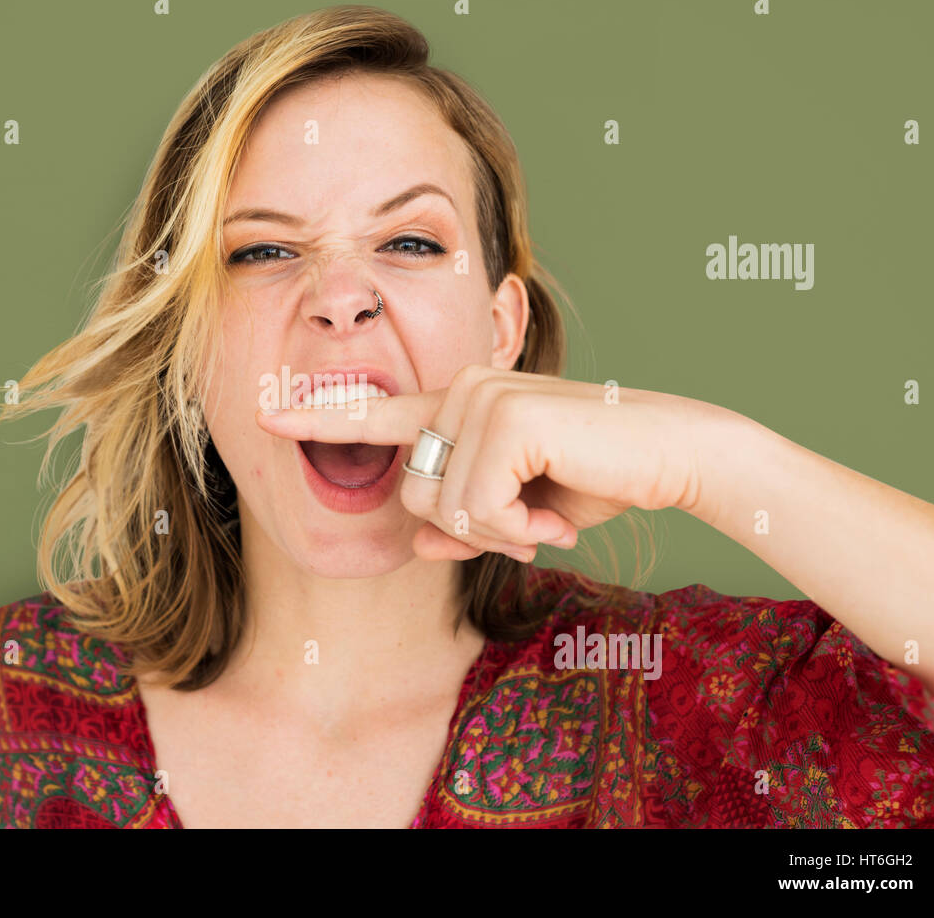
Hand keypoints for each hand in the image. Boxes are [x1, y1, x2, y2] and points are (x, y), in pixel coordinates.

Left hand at [254, 364, 714, 562]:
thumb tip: (422, 545)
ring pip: (441, 508)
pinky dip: (517, 529)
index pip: (376, 414)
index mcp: (457, 401)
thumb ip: (466, 521)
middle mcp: (460, 389)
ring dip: (499, 533)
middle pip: (413, 496)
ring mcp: (479, 397)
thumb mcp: (521, 510)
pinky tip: (556, 514)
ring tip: (548, 515)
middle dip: (472, 532)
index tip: (263, 412)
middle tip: (532, 526)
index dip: (317, 416)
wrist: (670, 456)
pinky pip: (476, 508)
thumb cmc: (598, 475)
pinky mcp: (503, 418)